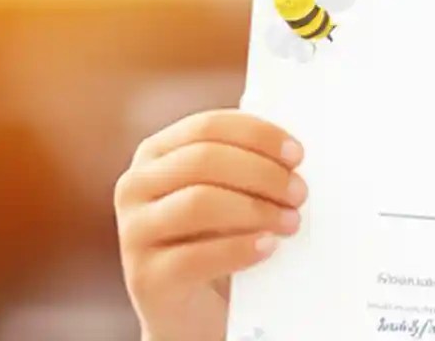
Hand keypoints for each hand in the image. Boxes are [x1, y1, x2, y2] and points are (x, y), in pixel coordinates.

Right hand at [114, 109, 306, 340]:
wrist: (193, 307)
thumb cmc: (217, 237)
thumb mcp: (228, 193)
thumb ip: (247, 165)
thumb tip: (293, 153)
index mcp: (157, 153)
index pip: (207, 127)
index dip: (257, 135)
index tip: (297, 154)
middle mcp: (136, 186)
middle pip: (204, 160)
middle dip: (262, 173)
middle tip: (299, 193)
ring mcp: (135, 232)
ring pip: (199, 203)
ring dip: (256, 209)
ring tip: (290, 222)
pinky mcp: (146, 277)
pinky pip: (196, 257)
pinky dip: (240, 248)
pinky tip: (267, 246)